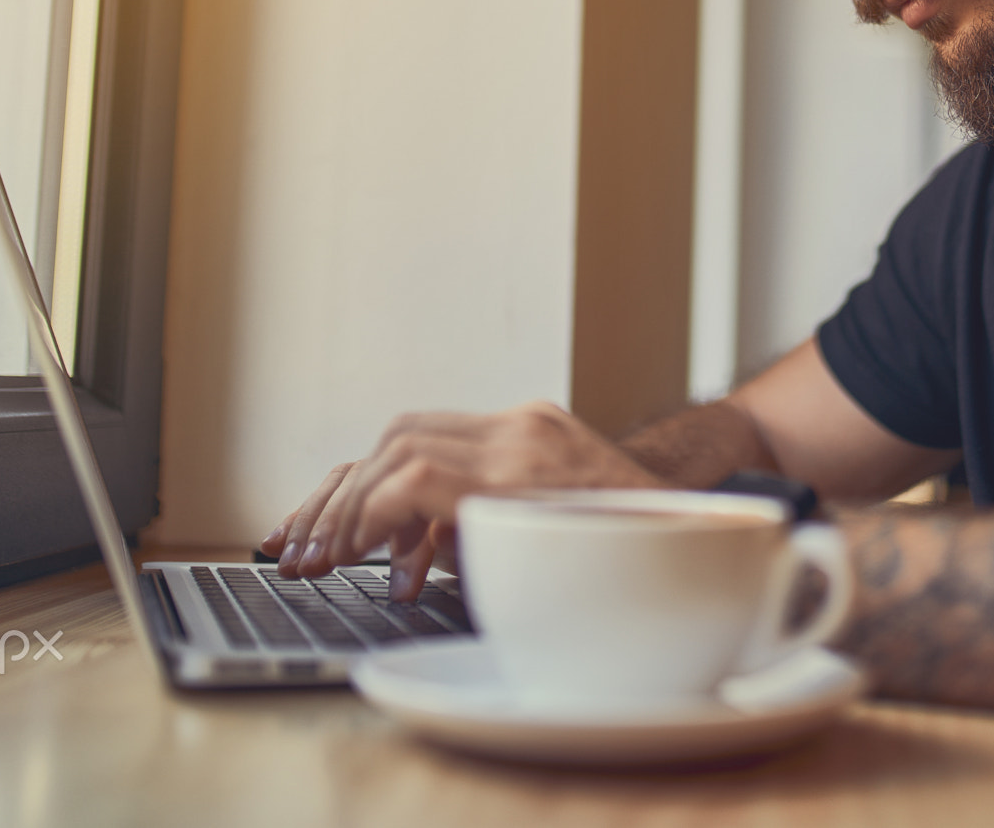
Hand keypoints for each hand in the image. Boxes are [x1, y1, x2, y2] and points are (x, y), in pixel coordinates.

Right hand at [259, 401, 665, 599]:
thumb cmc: (631, 557)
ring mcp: (523, 420)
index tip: (334, 558)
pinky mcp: (523, 419)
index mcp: (528, 478)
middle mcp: (522, 436)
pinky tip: (366, 509)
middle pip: (400, 445)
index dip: (362, 517)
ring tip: (319, 536)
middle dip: (345, 503)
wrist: (686, 506)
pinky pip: (442, 433)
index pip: (415, 476)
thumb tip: (404, 561)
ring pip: (410, 430)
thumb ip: (471, 555)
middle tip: (307, 556)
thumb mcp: (548, 573)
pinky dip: (396, 469)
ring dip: (359, 484)